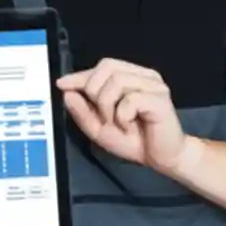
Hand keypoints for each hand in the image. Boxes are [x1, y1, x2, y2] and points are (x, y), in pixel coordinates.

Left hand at [55, 58, 191, 174]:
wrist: (163, 158)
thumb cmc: (134, 141)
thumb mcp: (99, 129)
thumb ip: (82, 112)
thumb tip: (67, 92)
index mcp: (131, 77)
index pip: (102, 67)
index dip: (80, 75)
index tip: (61, 84)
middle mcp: (143, 76)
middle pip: (107, 68)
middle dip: (95, 92)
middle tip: (104, 116)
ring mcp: (154, 85)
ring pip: (116, 81)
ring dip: (108, 107)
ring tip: (118, 123)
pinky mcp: (160, 98)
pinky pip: (130, 99)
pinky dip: (123, 116)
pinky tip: (130, 125)